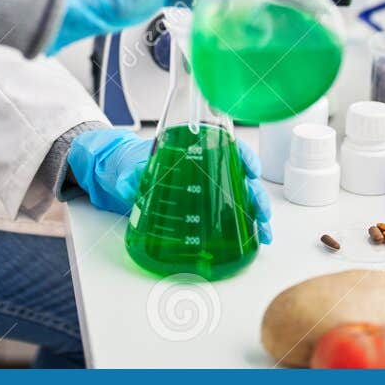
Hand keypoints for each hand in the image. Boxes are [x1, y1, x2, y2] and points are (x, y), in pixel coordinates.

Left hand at [66, 129, 273, 244]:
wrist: (121, 176)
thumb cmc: (130, 164)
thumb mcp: (128, 167)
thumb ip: (130, 175)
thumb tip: (132, 184)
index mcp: (191, 149)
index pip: (227, 146)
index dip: (244, 157)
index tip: (252, 171)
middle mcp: (205, 167)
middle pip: (240, 176)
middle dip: (255, 194)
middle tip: (261, 213)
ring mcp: (206, 187)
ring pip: (240, 196)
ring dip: (254, 213)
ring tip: (262, 232)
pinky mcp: (202, 207)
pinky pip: (228, 212)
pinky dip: (243, 224)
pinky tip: (252, 238)